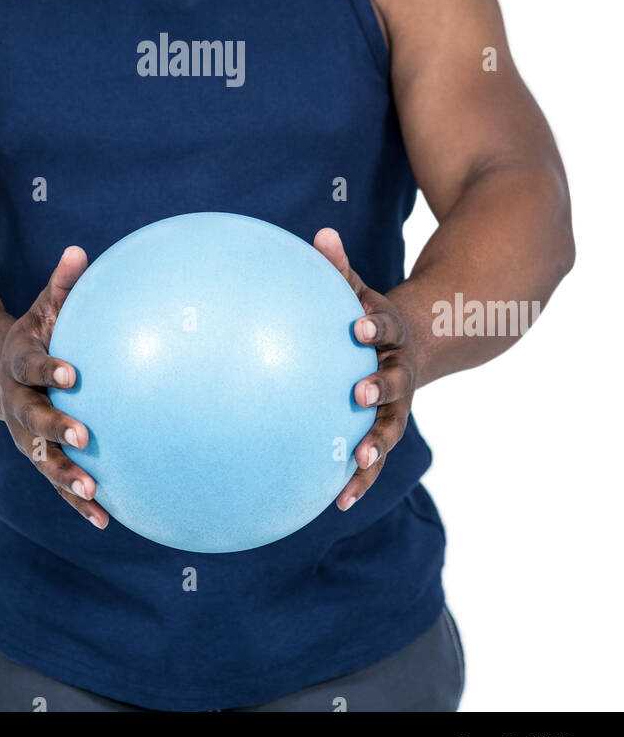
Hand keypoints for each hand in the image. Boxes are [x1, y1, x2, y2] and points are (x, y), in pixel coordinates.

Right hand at [0, 245, 108, 528]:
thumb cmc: (35, 335)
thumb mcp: (43, 309)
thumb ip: (62, 285)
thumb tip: (79, 251)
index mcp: (19, 364)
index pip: (34, 366)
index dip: (50, 369)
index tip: (72, 373)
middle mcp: (17, 403)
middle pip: (33, 418)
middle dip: (55, 428)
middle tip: (83, 436)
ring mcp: (25, 434)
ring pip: (43, 460)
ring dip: (66, 477)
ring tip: (93, 493)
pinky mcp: (40, 455)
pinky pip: (58, 481)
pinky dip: (77, 501)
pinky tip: (106, 520)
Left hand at [313, 227, 416, 510]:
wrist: (413, 347)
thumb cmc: (368, 317)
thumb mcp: (358, 291)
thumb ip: (339, 268)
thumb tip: (322, 233)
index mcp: (393, 334)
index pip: (385, 326)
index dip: (375, 326)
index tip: (358, 326)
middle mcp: (401, 373)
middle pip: (395, 383)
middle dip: (379, 389)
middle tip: (359, 394)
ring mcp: (398, 406)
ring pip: (390, 429)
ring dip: (375, 448)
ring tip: (357, 465)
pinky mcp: (385, 430)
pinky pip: (372, 458)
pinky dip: (358, 480)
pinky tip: (335, 502)